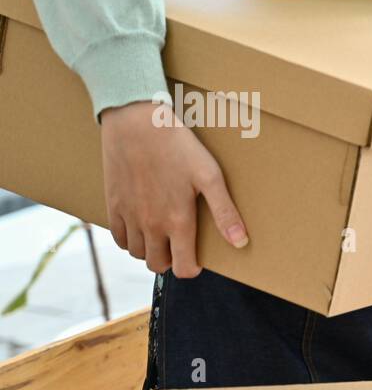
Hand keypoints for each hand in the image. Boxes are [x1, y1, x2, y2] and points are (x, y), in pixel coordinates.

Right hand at [100, 101, 247, 277]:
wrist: (136, 121)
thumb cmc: (178, 146)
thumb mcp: (210, 175)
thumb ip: (224, 212)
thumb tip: (241, 243)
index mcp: (177, 221)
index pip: (183, 268)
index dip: (193, 268)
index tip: (198, 258)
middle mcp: (150, 225)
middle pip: (158, 265)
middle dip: (171, 261)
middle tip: (181, 245)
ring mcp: (129, 216)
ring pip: (137, 253)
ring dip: (151, 250)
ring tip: (163, 235)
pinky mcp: (113, 204)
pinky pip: (118, 238)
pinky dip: (130, 239)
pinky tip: (142, 227)